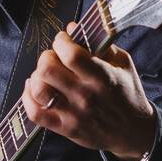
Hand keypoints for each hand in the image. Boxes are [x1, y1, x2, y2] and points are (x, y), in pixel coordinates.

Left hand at [20, 21, 157, 160]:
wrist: (134, 132)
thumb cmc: (129, 95)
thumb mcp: (124, 65)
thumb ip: (101, 45)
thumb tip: (73, 28)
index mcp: (103, 78)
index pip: (71, 54)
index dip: (61, 41)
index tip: (63, 40)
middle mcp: (86, 96)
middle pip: (48, 69)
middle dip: (47, 57)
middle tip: (54, 58)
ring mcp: (74, 114)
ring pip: (39, 89)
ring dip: (37, 76)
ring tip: (45, 74)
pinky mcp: (65, 128)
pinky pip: (35, 114)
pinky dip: (28, 98)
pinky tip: (34, 89)